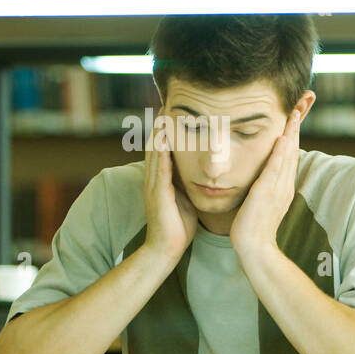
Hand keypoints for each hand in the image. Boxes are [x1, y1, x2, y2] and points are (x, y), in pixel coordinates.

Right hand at [142, 116, 197, 262]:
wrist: (166, 250)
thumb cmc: (178, 227)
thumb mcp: (185, 199)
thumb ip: (188, 184)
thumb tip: (200, 173)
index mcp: (161, 179)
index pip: (162, 149)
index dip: (166, 131)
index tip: (173, 112)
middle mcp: (154, 178)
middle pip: (155, 145)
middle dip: (159, 125)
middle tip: (165, 103)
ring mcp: (153, 185)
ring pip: (154, 153)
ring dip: (158, 133)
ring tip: (163, 113)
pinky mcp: (157, 193)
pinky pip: (159, 168)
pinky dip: (161, 151)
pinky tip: (165, 138)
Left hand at [230, 108, 301, 260]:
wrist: (254, 249)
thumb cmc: (253, 229)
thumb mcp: (262, 203)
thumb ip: (265, 189)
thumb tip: (262, 179)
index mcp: (283, 186)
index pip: (290, 156)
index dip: (292, 136)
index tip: (292, 118)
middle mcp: (284, 185)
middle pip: (293, 151)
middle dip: (295, 129)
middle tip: (298, 107)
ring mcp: (277, 189)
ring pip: (287, 156)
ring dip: (290, 134)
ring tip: (293, 114)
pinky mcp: (266, 193)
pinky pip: (274, 170)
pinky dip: (280, 153)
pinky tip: (282, 139)